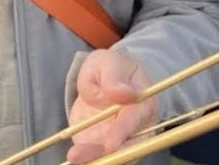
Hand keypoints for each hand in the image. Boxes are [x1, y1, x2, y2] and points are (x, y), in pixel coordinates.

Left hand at [66, 49, 158, 164]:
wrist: (102, 81)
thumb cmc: (109, 69)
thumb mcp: (107, 63)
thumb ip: (113, 77)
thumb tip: (126, 93)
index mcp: (143, 103)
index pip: (135, 119)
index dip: (123, 132)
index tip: (110, 144)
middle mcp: (138, 127)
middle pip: (129, 147)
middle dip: (109, 155)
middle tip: (81, 156)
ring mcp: (124, 141)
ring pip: (116, 157)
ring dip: (97, 160)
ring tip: (75, 158)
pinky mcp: (107, 149)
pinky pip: (102, 159)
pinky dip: (89, 161)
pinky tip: (76, 160)